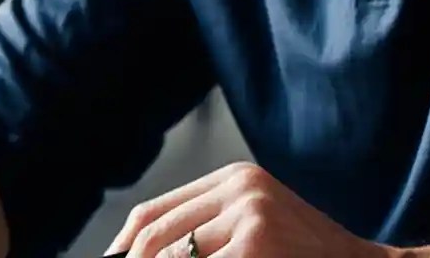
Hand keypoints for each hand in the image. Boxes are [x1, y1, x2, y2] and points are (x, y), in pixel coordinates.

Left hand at [106, 162, 396, 257]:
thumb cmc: (305, 257)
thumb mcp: (253, 227)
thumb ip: (205, 231)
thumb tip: (139, 251)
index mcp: (231, 178)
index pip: (154, 212)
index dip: (124, 244)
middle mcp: (238, 187)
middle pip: (157, 234)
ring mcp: (250, 213)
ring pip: (177, 256)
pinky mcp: (257, 242)